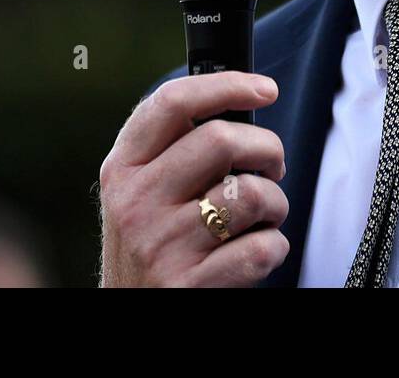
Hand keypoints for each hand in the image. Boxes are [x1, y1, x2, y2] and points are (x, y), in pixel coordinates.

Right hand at [98, 71, 288, 286]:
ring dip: (275, 203)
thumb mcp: (141, 189)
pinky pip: (261, 247)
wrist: (128, 313)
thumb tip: (241, 100)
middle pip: (221, 139)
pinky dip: (273, 246)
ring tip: (263, 216)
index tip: (265, 89)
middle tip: (272, 167)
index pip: (172, 103)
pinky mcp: (188, 284)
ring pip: (250, 193)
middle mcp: (135, 202)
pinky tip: (255, 251)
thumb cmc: (152, 242)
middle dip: (267, 149)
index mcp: (123, 167)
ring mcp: (160, 244)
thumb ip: (175, 147)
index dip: (226, 85)